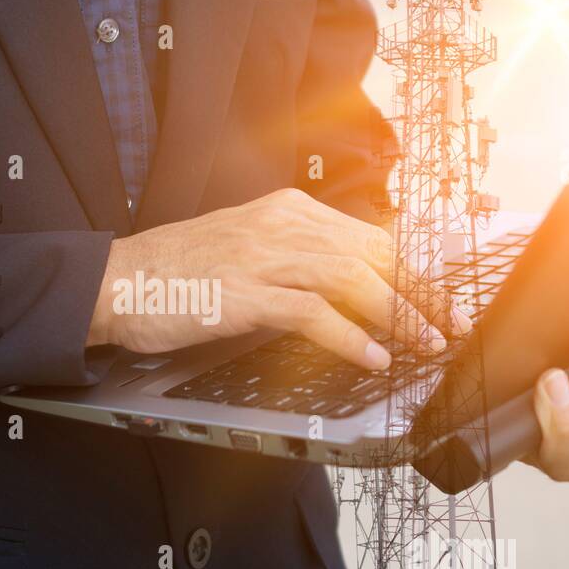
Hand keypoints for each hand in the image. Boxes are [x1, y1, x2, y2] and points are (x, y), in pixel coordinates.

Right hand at [85, 188, 469, 367]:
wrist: (119, 281)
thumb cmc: (178, 273)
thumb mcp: (247, 249)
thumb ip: (295, 260)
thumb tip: (348, 290)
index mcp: (287, 211)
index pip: (370, 238)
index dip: (413, 272)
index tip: (441, 302)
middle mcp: (283, 225)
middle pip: (374, 255)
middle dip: (420, 294)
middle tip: (450, 328)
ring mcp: (265, 257)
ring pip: (354, 280)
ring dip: (398, 316)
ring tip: (423, 346)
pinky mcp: (247, 293)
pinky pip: (315, 313)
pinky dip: (351, 337)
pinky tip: (373, 357)